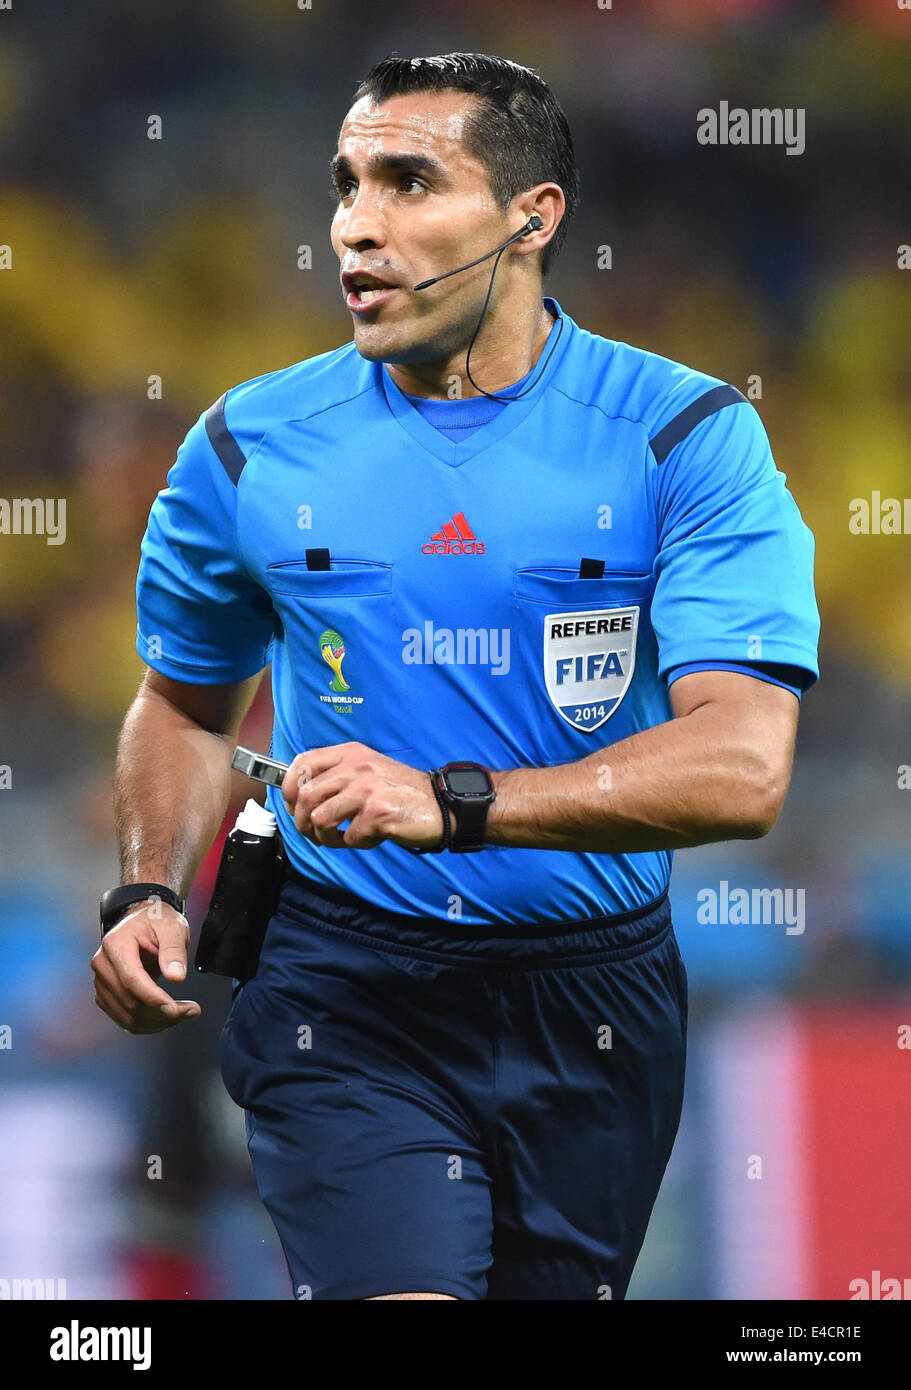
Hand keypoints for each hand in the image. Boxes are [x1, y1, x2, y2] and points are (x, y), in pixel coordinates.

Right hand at [92, 899, 200, 1033]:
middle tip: (191, 1011)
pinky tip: (166, 1018)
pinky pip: (124, 1019)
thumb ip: (174, 950)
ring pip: (126, 1016)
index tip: (176, 1009)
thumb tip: (176, 977)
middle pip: (129, 1001)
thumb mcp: (172, 927)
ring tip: (183, 1014)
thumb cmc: (155, 920)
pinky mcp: (107, 994)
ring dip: (156, 1022)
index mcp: (116, 944)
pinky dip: (146, 1024)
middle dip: (162, 1013)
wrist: (142, 920)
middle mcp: (103, 964)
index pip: (131, 979)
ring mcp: (102, 981)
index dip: (153, 999)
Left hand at [281, 743, 445, 849]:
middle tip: (313, 834)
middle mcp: (356, 766)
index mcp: (350, 753)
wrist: (440, 803)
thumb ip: (337, 777)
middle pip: (304, 796)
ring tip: (340, 839)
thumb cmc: (400, 792)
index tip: (291, 806)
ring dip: (325, 837)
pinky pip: (349, 836)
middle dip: (302, 823)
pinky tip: (370, 837)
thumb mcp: (367, 771)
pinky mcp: (377, 812)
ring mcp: (367, 789)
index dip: (287, 788)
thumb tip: (299, 797)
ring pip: (319, 818)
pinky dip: (355, 843)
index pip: (302, 763)